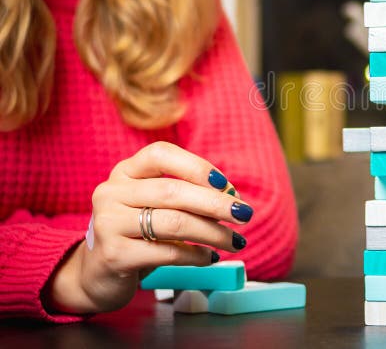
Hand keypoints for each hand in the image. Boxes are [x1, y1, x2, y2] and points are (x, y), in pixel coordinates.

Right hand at [45, 142, 252, 313]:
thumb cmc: (138, 232)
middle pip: (172, 191)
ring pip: (173, 222)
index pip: (160, 155)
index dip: (196, 166)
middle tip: (245, 214)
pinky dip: (195, 255)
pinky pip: (166, 252)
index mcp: (125, 172)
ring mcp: (109, 223)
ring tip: (235, 241)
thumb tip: (233, 197)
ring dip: (212, 232)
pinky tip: (209, 257)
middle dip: (215, 203)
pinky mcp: (114, 254)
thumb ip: (189, 196)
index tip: (224, 183)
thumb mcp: (157, 206)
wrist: (99, 272)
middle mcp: (112, 192)